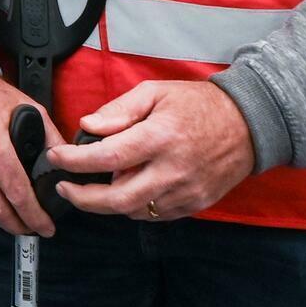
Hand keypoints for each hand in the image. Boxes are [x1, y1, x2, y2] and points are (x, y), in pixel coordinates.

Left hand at [50, 80, 255, 221]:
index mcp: (159, 137)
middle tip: (65, 188)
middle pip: (118, 198)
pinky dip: (135, 206)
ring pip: (135, 210)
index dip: (75, 161)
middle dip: (84, 198)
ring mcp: (186, 191)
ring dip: (109, 203)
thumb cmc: (199, 105)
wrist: (249, 125)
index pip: (108, 157)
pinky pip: (156, 214)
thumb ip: (119, 109)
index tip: (56, 159)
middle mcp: (172, 170)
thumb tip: (88, 126)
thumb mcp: (155, 92)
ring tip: (95, 186)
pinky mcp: (196, 204)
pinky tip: (127, 190)